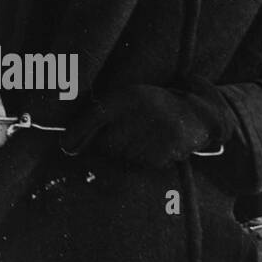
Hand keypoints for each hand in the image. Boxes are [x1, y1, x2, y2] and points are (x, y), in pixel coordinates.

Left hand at [61, 84, 229, 167]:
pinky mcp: (162, 153)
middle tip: (127, 132)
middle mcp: (137, 114)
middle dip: (108, 143)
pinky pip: (140, 164)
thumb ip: (100, 114)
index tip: (65, 146)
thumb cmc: (153, 105)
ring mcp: (150, 135)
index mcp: (127, 97)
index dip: (76, 134)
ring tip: (144, 136)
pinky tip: (154, 145)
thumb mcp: (128, 97)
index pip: (92, 117)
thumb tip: (67, 143)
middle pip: (105, 144)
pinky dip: (143, 158)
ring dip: (126, 152)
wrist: (195, 115)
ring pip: (121, 156)